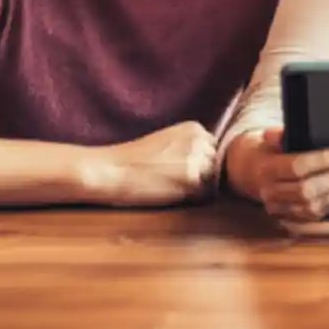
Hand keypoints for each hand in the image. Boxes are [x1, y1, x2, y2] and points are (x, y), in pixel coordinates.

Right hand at [84, 121, 216, 206]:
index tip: (181, 170)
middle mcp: (200, 140)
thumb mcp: (168, 141)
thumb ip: (191, 147)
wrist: (111, 170)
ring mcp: (198, 159)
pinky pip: (205, 196)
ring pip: (214, 181)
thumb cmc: (134, 159)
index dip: (201, 164)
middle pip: (217, 166)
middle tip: (175, 181)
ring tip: (172, 187)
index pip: (214, 150)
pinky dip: (192, 200)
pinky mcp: (191, 180)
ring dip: (199, 189)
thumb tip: (216, 164)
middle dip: (203, 176)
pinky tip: (171, 195)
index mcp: (195, 128)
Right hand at [225, 128, 328, 221]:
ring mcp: (281, 209)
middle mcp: (272, 193)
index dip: (323, 161)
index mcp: (267, 169)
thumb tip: (281, 133)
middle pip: (308, 190)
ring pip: (314, 207)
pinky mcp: (291, 219)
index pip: (297, 167)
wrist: (249, 173)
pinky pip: (316, 215)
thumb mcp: (268, 138)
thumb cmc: (267, 152)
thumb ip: (278, 135)